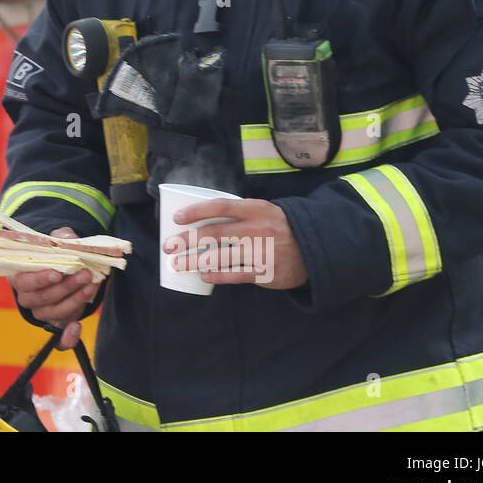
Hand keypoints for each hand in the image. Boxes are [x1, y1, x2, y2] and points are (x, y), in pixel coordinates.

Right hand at [10, 228, 99, 349]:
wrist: (63, 269)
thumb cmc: (54, 253)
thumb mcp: (56, 241)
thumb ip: (62, 237)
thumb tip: (68, 238)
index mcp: (19, 276)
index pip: (23, 281)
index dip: (39, 279)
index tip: (58, 273)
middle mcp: (27, 297)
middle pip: (42, 298)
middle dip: (65, 287)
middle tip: (84, 274)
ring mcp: (41, 312)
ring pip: (54, 312)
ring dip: (75, 300)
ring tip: (91, 286)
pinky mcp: (56, 324)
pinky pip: (58, 340)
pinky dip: (67, 338)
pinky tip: (77, 327)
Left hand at [165, 197, 307, 289]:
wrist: (314, 248)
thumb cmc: (279, 227)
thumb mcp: (263, 212)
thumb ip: (238, 213)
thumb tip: (202, 216)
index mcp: (256, 209)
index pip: (220, 207)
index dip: (196, 211)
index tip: (176, 218)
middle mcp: (257, 229)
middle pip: (214, 233)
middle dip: (186, 240)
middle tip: (168, 245)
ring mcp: (262, 251)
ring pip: (220, 256)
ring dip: (194, 261)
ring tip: (177, 263)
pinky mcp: (266, 272)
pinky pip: (236, 275)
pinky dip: (217, 276)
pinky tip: (204, 275)